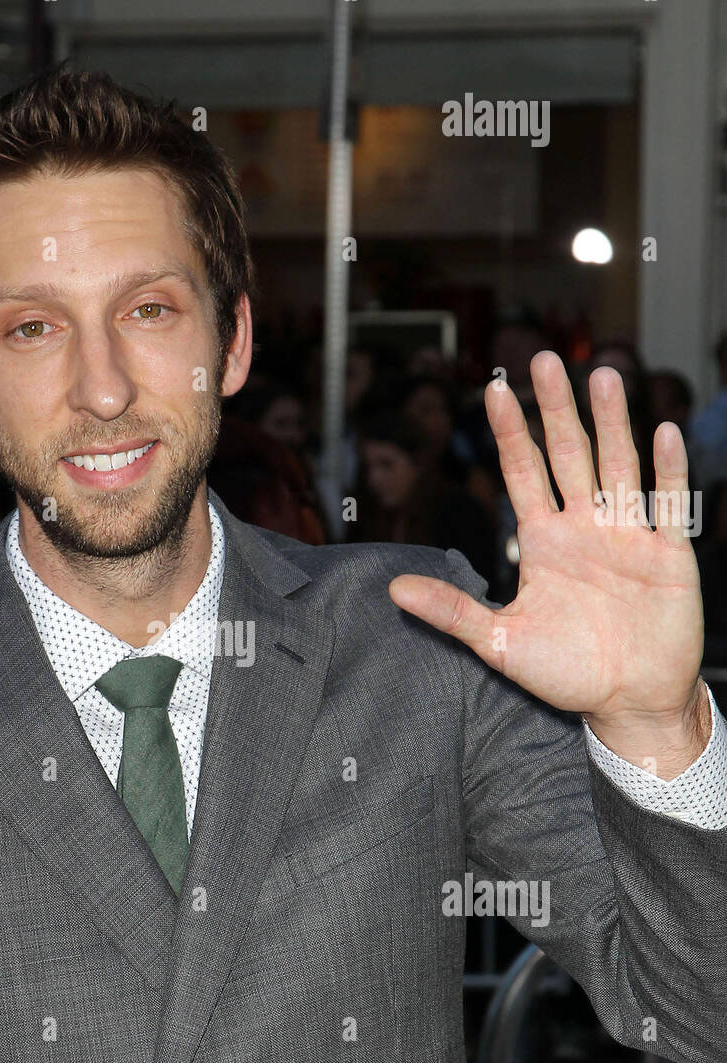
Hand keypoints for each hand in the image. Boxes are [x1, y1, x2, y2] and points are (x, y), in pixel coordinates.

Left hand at [387, 351, 704, 752]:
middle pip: (570, 455)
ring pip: (618, 467)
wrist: (628, 703)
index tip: (495, 390)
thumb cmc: (566, 674)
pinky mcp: (667, 555)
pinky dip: (666, 471)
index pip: (523, 473)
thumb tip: (393, 590)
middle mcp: (584, 529)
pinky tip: (661, 433)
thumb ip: (452, 611)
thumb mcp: (500, 642)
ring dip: (612, 423)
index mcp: (543, 542)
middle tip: (545, 359)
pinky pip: (668, 505)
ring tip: (601, 376)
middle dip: (558, 409)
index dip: (510, 432)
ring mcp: (627, 537)